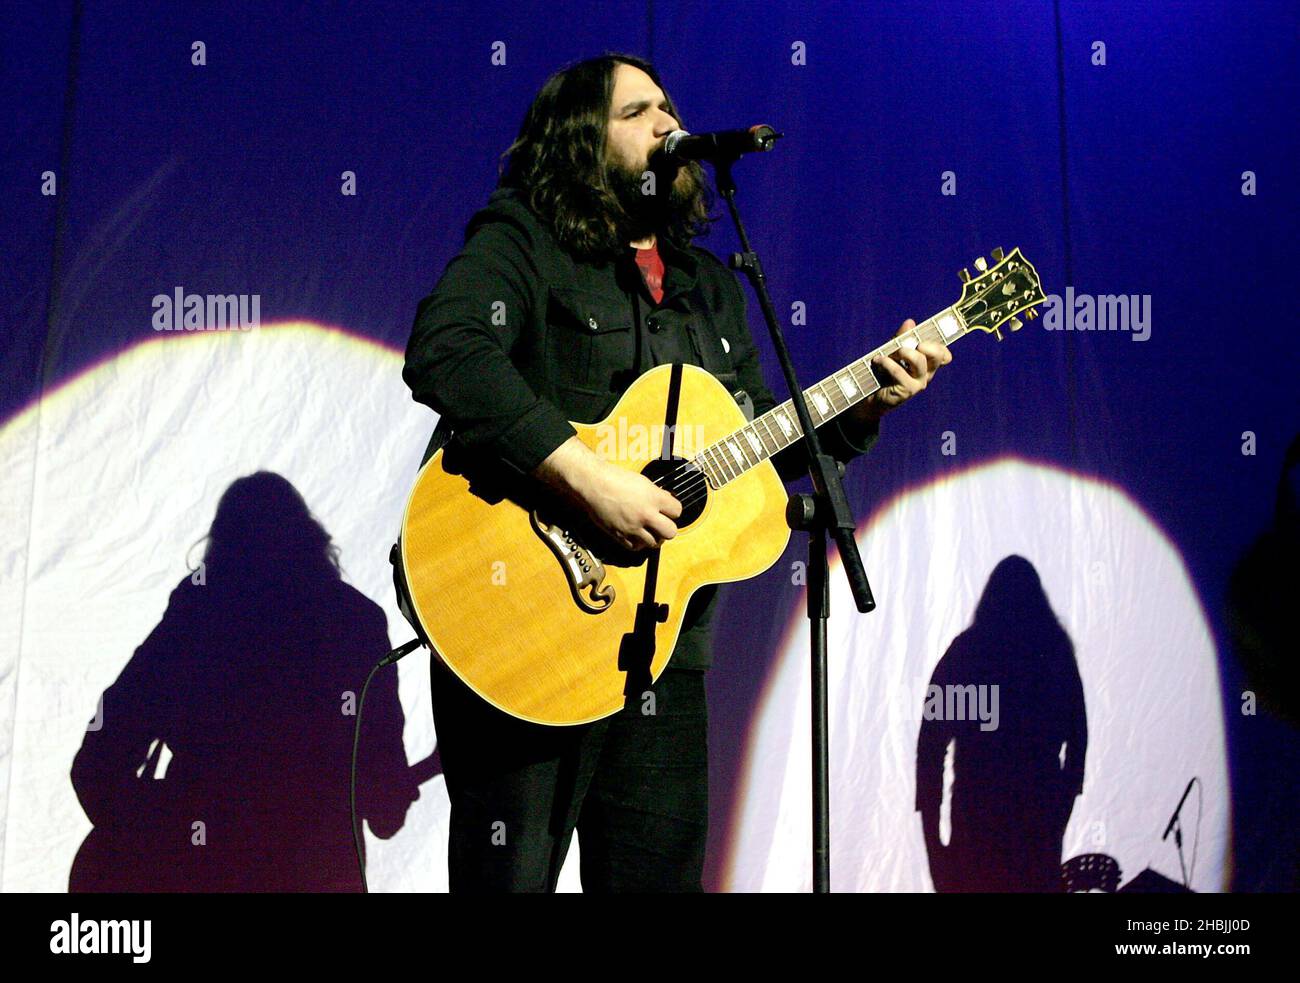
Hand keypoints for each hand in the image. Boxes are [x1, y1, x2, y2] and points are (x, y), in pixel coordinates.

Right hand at [533, 436, 681, 550]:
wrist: (594, 484)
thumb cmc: (615, 478)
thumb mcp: (642, 482)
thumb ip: (657, 494)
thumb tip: (666, 501)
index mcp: (654, 498)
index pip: (677, 511)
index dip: (673, 510)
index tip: (668, 510)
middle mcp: (646, 514)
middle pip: (671, 532)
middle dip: (667, 528)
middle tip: (661, 523)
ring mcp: (633, 527)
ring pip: (655, 543)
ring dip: (654, 537)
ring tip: (648, 530)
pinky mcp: (620, 535)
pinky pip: (636, 547)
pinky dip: (638, 543)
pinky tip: (636, 534)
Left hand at [852, 318, 951, 424]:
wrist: (869, 396)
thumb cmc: (882, 373)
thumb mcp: (892, 352)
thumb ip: (902, 338)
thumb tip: (910, 322)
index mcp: (926, 365)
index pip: (944, 355)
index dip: (940, 345)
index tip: (925, 338)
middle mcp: (926, 374)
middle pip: (937, 354)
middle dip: (923, 344)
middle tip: (907, 345)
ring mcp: (918, 383)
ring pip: (919, 360)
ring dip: (902, 351)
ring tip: (887, 354)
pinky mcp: (907, 390)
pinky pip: (900, 372)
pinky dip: (887, 363)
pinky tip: (877, 361)